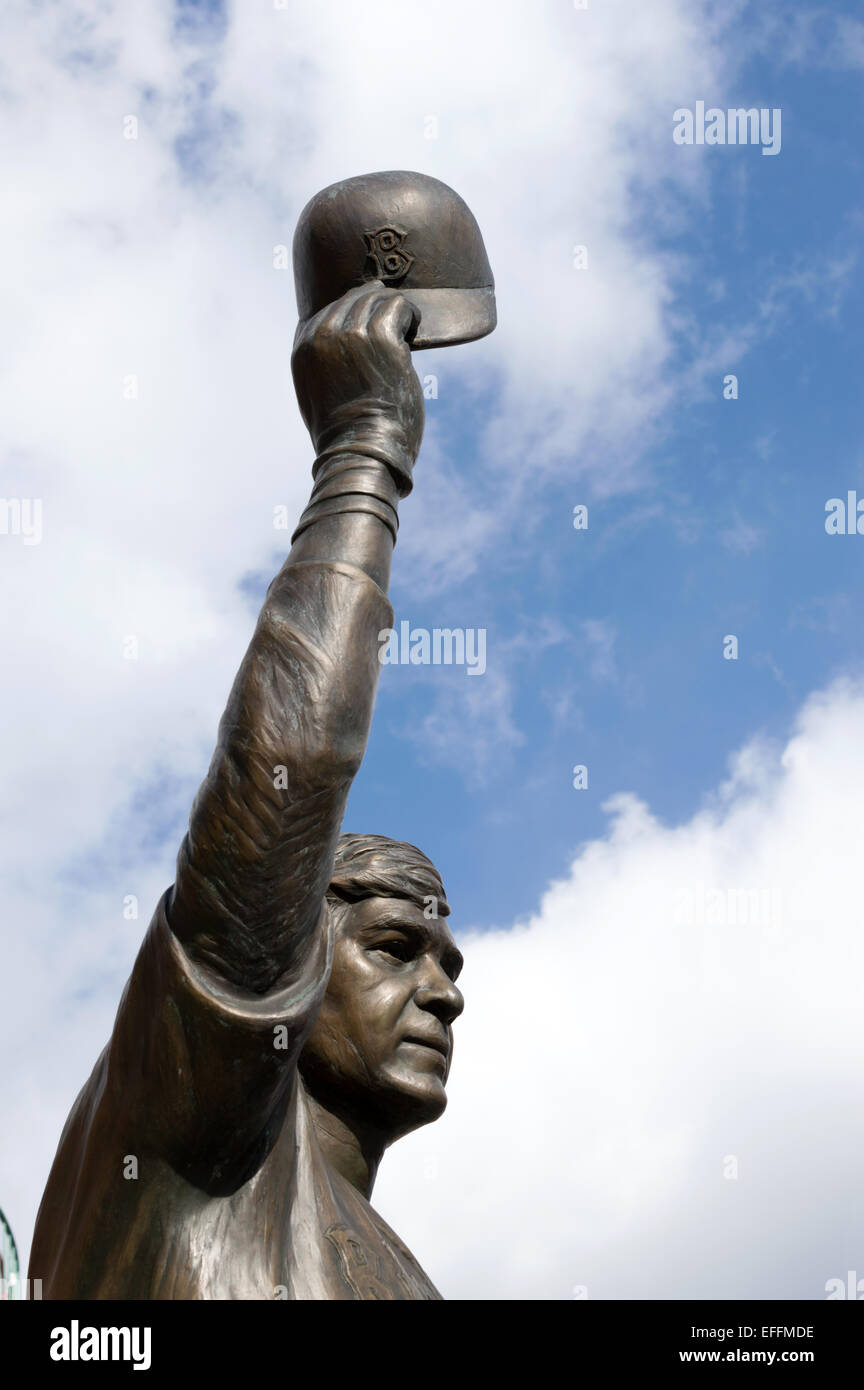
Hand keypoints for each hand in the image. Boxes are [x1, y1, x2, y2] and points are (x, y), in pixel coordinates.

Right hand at [291, 283, 424, 496]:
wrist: (360, 454)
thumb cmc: (345, 438)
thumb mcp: (317, 398)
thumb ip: (322, 367)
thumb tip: (337, 351)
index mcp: (303, 350)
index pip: (326, 311)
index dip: (350, 310)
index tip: (369, 319)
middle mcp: (322, 336)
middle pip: (352, 299)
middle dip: (374, 305)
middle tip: (393, 318)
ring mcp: (351, 335)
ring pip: (376, 297)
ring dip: (394, 310)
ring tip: (406, 327)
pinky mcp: (381, 338)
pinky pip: (398, 306)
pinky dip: (409, 315)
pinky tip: (414, 329)